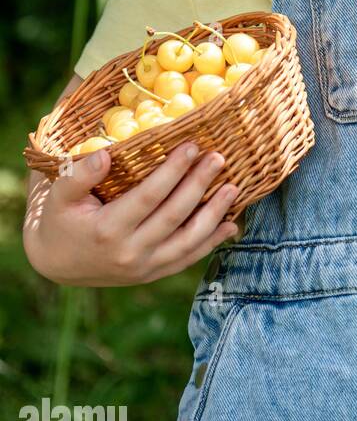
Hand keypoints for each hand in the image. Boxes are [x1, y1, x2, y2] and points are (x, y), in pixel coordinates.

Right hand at [23, 142, 240, 286]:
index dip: (173, 171)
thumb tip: (105, 155)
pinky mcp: (153, 274)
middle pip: (174, 216)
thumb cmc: (61, 220)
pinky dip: (211, 243)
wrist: (58, 263)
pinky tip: (231, 224)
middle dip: (199, 185)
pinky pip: (187, 259)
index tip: (192, 145)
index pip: (148, 197)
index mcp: (107, 231)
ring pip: (188, 242)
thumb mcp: (59, 196)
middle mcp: (130, 253)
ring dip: (214, 214)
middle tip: (219, 158)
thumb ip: (78, 175)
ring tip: (234, 188)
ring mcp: (144, 268)